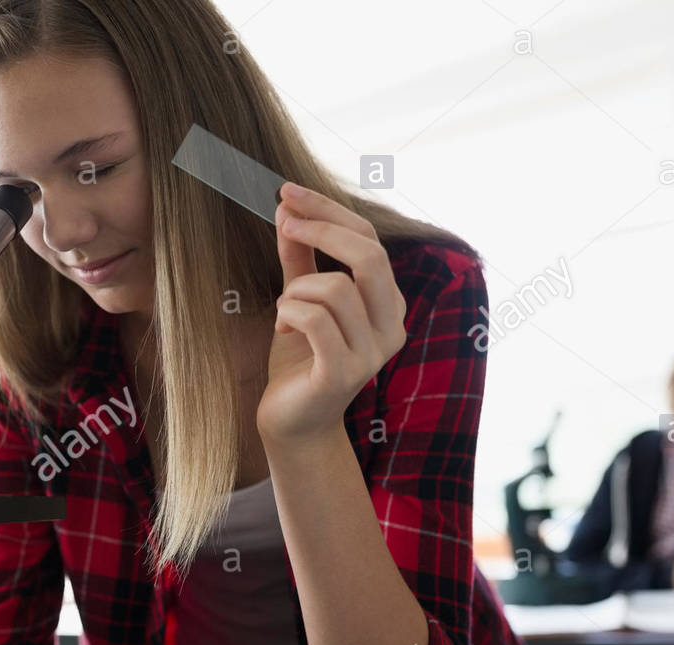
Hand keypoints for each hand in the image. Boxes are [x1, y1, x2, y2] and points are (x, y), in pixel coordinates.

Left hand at [256, 182, 406, 445]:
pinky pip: (317, 320)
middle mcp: (390, 327)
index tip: (287, 193)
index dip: (329, 211)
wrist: (291, 422)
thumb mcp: (300, 300)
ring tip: (284, 310)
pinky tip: (282, 327)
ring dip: (296, 290)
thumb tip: (287, 211)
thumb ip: (299, 259)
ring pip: (336, 289)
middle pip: (370, 256)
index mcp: (387, 304)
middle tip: (284, 221)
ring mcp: (371, 354)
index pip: (370, 240)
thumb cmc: (299, 360)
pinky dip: (290, 313)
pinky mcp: (343, 374)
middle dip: (322, 230)